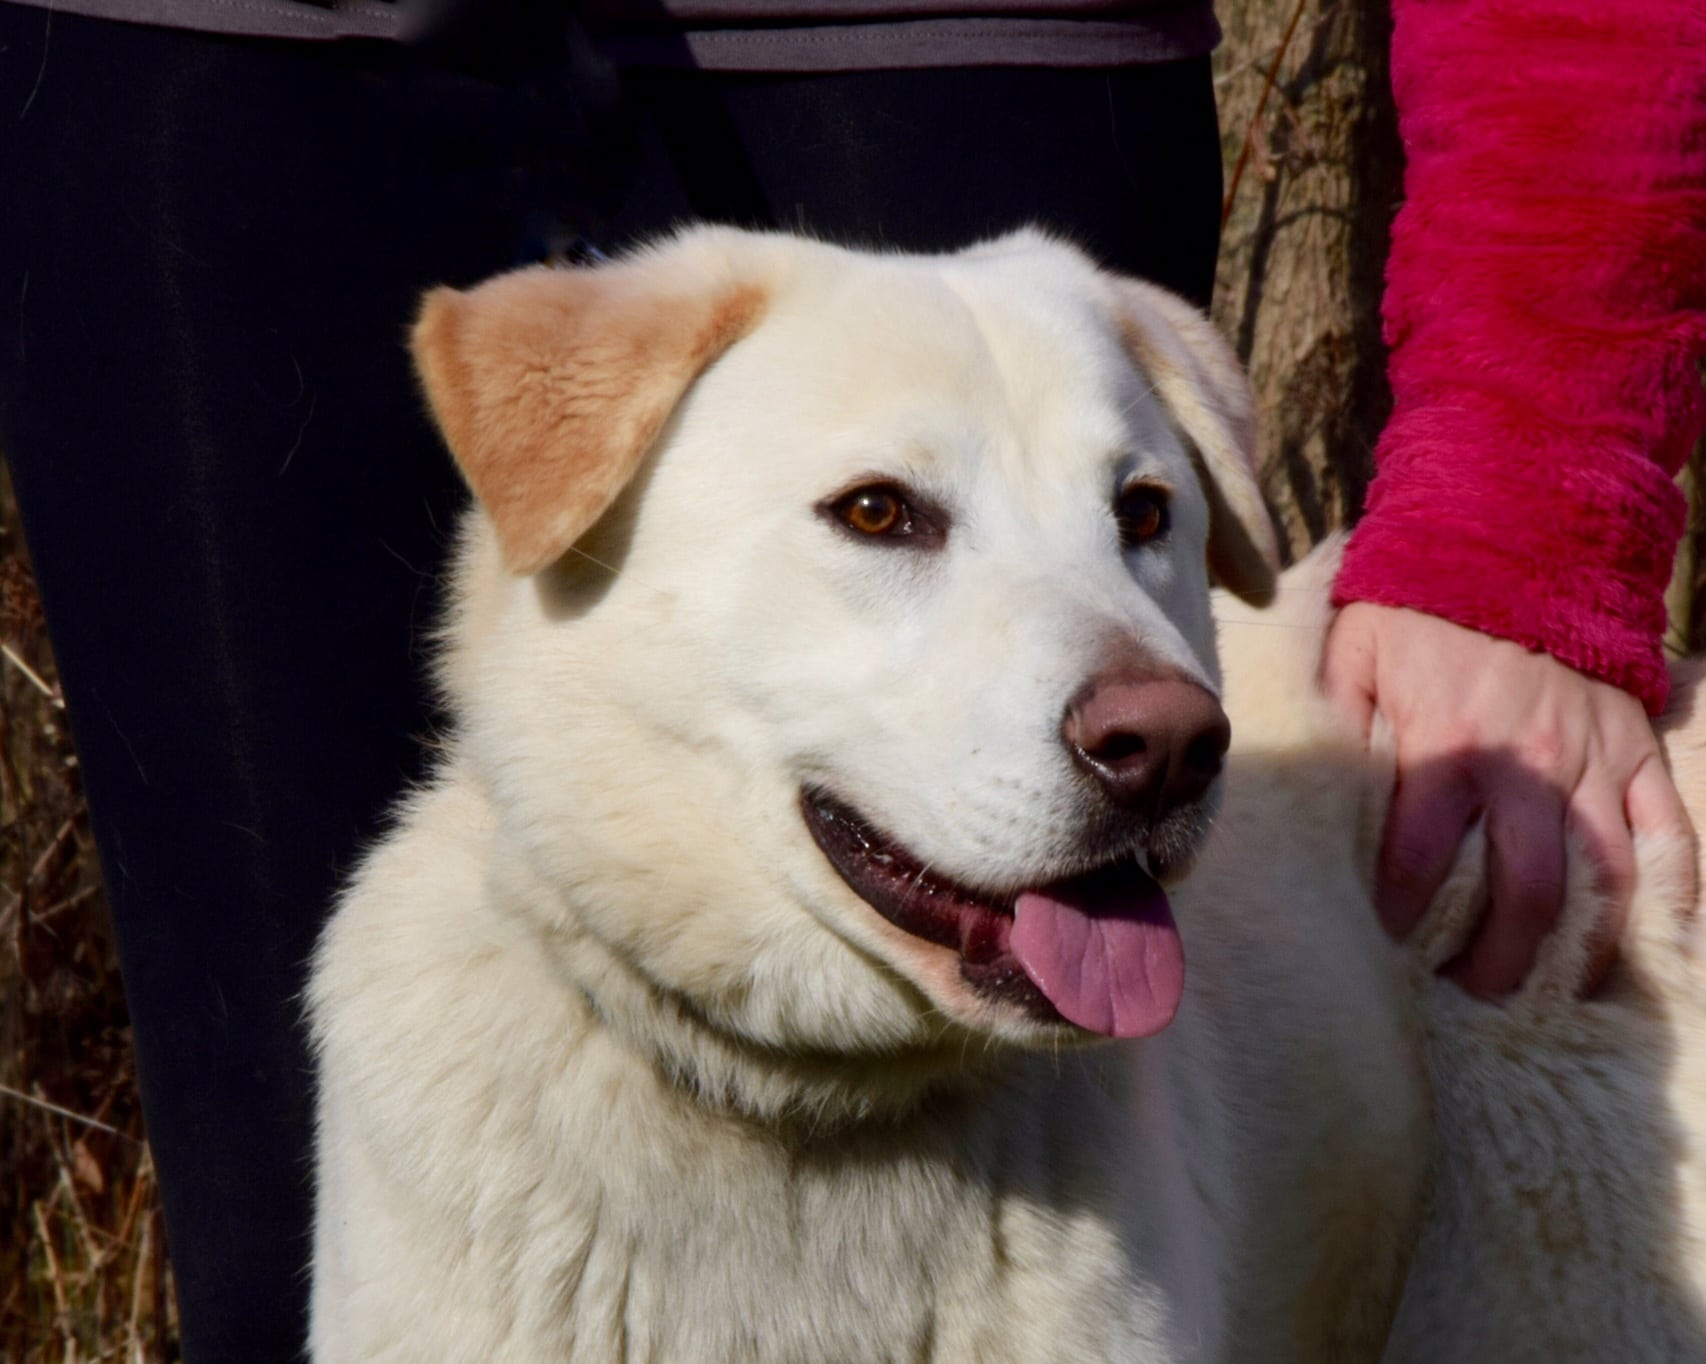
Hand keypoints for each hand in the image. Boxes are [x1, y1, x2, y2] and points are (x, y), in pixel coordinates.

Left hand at [1321, 602, 1690, 997]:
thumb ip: (1335, 727)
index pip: (1421, 858)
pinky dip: (1669, 899)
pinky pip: (1670, 838)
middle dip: (1499, 958)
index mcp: (1446, 743)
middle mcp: (1528, 764)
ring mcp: (1594, 761)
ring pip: (1605, 879)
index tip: (1392, 941)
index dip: (1403, 913)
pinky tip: (1646, 949)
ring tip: (1548, 991)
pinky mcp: (1638, 751)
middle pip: (1527, 890)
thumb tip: (1315, 797)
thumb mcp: (1352, 655)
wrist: (1515, 545)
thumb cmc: (1418, 610)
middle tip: (1471, 989)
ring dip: (1579, 948)